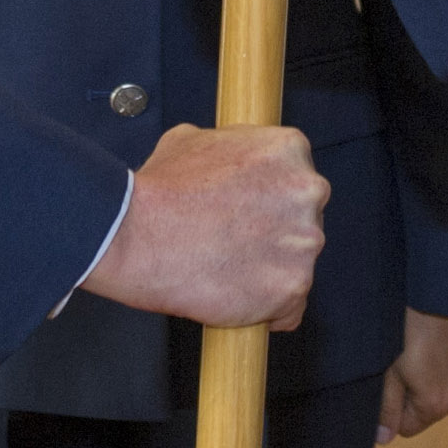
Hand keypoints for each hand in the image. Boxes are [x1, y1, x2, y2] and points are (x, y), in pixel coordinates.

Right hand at [79, 123, 328, 330]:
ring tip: (229, 270)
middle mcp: (308, 192)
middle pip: (303, 220)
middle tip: (236, 243)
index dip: (269, 198)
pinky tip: (236, 296)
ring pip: (298, 263)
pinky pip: (290, 307)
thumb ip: (231, 146)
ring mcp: (304, 242)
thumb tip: (233, 158)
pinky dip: (267, 308)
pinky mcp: (293, 288)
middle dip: (276, 233)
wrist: (139, 236)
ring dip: (270, 271)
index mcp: (289, 150)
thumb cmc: (163, 189)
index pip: (296, 178)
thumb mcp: (194, 138)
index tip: (248, 213)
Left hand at [377, 310, 447, 443]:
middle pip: (426, 410)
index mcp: (436, 406)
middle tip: (406, 360)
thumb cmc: (413, 329)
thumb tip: (383, 440)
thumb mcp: (391, 369)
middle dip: (413, 393)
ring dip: (431, 379)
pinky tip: (439, 341)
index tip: (392, 379)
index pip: (406, 428)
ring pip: (443, 392)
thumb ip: (387, 407)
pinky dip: (447, 365)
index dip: (394, 406)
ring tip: (423, 348)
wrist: (445, 291)